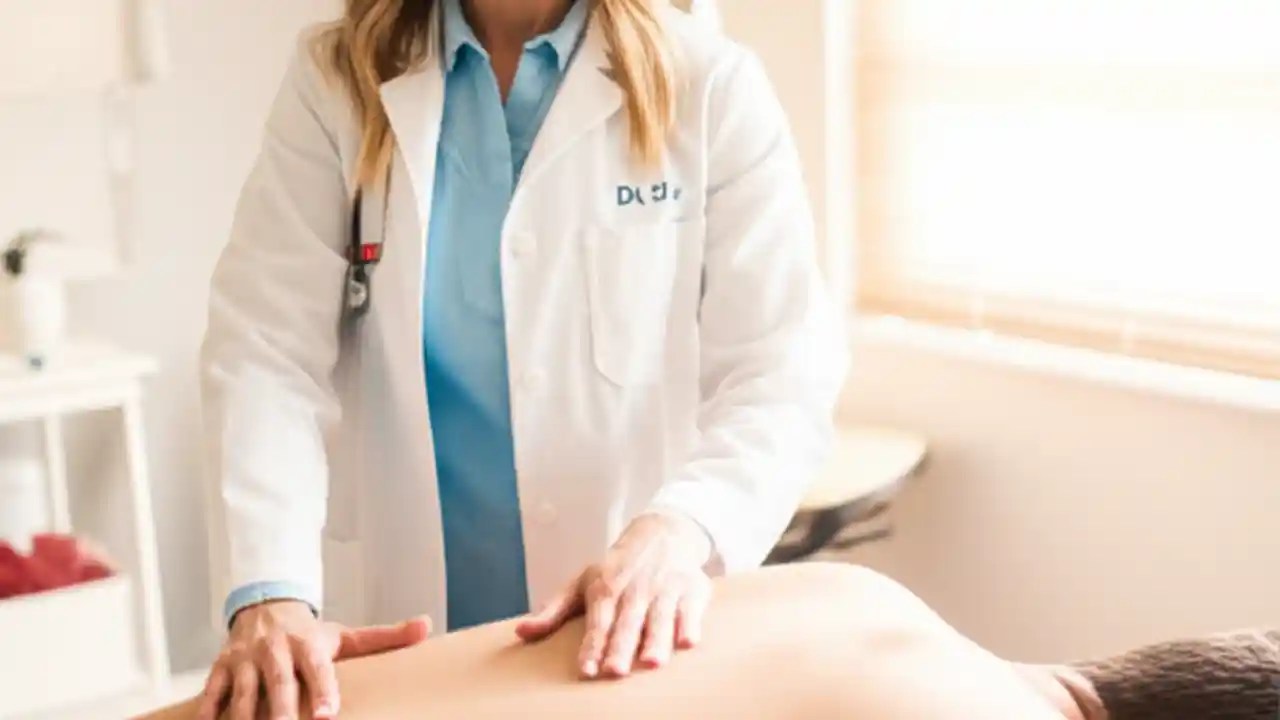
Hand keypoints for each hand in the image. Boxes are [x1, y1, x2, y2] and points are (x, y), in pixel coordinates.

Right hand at [197, 600, 429, 719]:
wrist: (266, 606)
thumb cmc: (310, 633)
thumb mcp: (346, 635)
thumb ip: (385, 637)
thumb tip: (426, 626)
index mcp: (309, 643)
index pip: (318, 669)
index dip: (323, 691)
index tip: (327, 716)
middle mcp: (276, 649)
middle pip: (280, 684)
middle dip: (282, 712)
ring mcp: (246, 659)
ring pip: (244, 693)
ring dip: (244, 719)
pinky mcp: (222, 668)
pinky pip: (212, 693)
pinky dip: (209, 713)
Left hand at [515, 513, 712, 678]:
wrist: (662, 533)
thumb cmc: (617, 568)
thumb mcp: (582, 582)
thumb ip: (553, 611)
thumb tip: (521, 633)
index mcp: (606, 588)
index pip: (599, 621)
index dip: (592, 645)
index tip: (587, 669)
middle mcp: (635, 589)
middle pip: (628, 623)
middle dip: (621, 647)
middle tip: (615, 671)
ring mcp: (665, 589)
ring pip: (659, 619)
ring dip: (656, 640)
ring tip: (651, 663)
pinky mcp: (692, 590)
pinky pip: (691, 610)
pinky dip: (690, 625)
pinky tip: (688, 643)